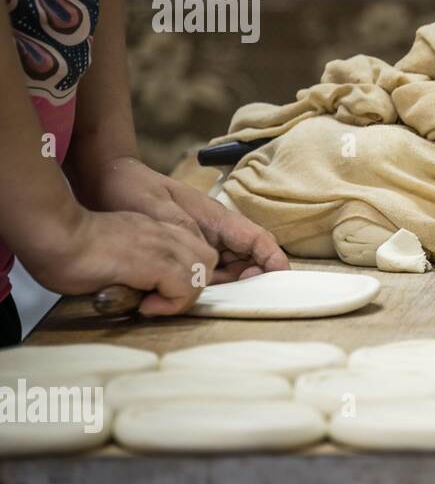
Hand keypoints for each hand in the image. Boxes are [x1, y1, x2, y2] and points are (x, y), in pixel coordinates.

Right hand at [22, 207, 218, 315]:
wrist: (55, 235)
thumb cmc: (69, 247)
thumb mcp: (113, 252)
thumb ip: (134, 264)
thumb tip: (137, 287)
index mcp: (154, 229)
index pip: (194, 251)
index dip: (185, 276)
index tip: (155, 292)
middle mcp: (165, 234)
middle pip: (207, 260)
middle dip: (193, 285)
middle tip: (162, 299)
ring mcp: (164, 245)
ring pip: (203, 274)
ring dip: (183, 296)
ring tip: (153, 304)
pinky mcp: (157, 262)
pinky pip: (186, 288)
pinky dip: (173, 303)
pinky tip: (146, 305)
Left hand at [88, 156, 288, 282]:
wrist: (105, 181)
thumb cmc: (131, 188)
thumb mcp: (156, 208)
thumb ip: (184, 232)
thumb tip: (204, 260)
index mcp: (217, 218)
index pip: (257, 240)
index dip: (273, 259)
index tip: (280, 279)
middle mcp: (215, 232)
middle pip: (248, 261)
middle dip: (252, 281)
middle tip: (238, 300)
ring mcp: (201, 243)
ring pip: (228, 271)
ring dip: (227, 288)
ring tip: (211, 302)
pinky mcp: (184, 253)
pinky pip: (205, 275)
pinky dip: (204, 288)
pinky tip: (189, 298)